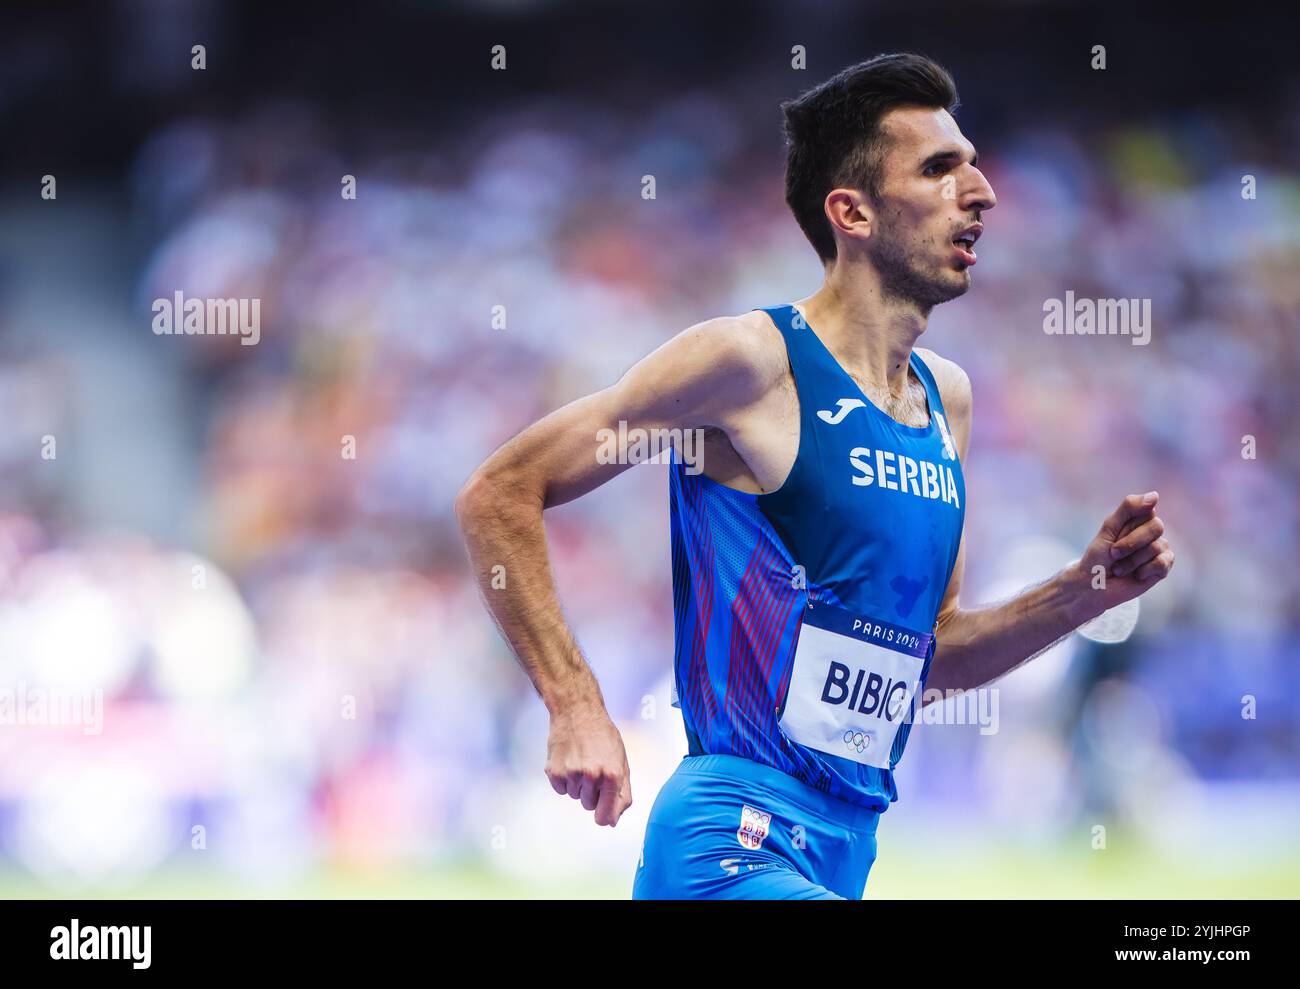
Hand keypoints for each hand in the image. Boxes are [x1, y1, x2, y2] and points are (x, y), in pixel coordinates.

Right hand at [544, 703, 632, 826]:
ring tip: (581, 760)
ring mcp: (571, 774)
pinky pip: (560, 790)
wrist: (577, 712)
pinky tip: (569, 760)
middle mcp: (591, 775)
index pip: (605, 816)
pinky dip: (564, 780)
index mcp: (612, 774)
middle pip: (588, 805)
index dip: (604, 816)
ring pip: (574, 796)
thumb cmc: (603, 736)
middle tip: (593, 768)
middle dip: (592, 792)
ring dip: (578, 784)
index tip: (603, 814)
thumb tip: (612, 821)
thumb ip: (622, 793)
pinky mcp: (553, 771)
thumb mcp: (621, 761)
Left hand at [1067, 491, 1175, 620]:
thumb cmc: (1098, 555)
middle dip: (1130, 543)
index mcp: (1139, 519)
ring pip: (1156, 547)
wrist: (1094, 583)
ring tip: (1120, 567)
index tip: (1113, 536)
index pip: (1147, 510)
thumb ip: (1129, 508)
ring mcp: (1160, 550)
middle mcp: (1152, 532)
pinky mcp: (1163, 568)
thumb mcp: (1109, 527)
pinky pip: (1162, 563)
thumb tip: (1155, 495)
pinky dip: (1143, 570)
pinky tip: (1135, 575)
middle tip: (1114, 554)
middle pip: (1156, 527)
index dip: (1128, 525)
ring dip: (1131, 561)